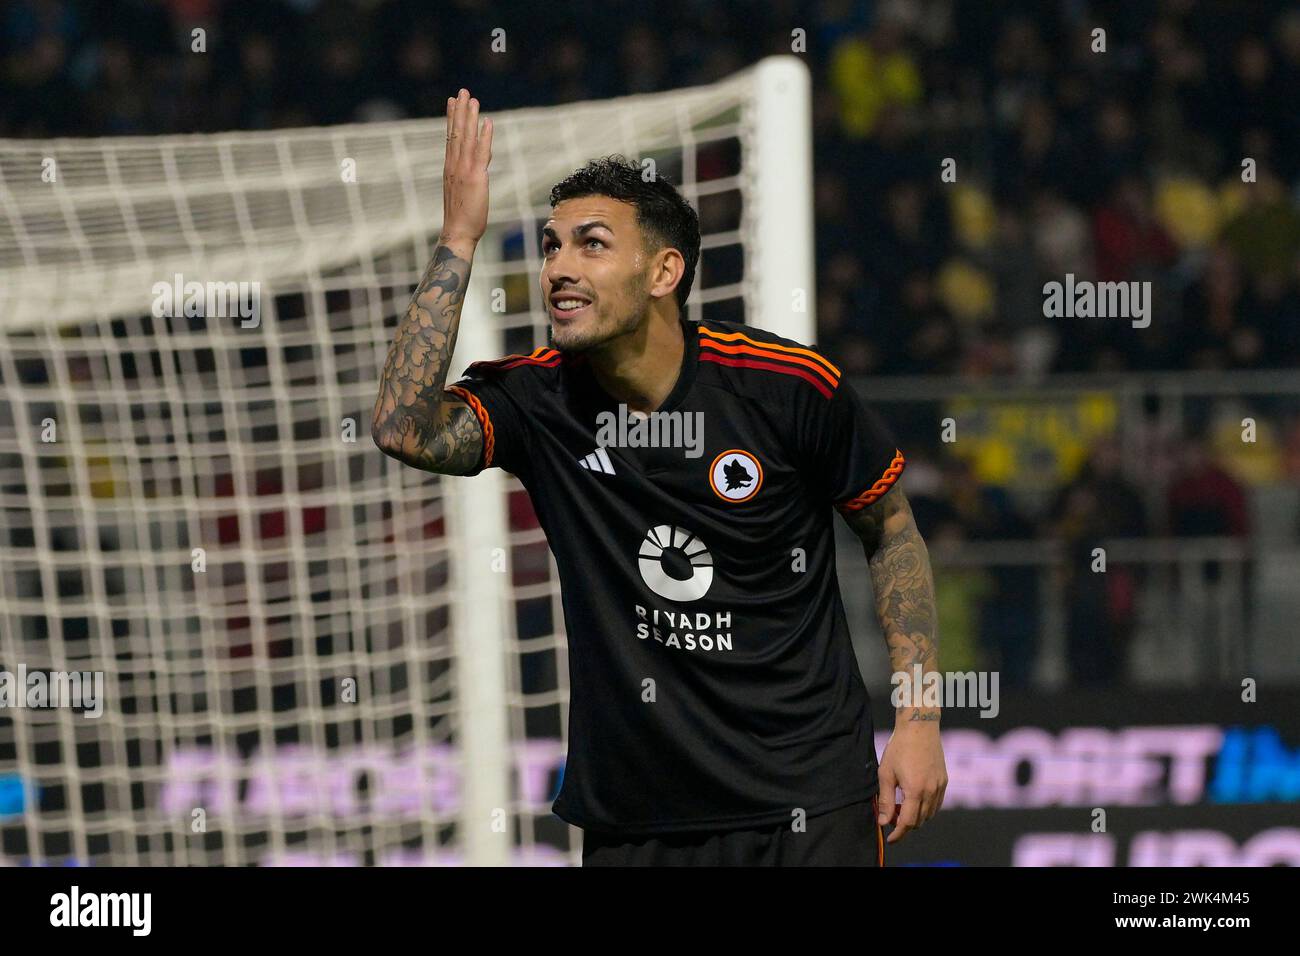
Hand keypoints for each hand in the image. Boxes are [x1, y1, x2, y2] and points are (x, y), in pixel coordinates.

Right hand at [441, 88, 491, 244]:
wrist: (457, 232)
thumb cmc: (461, 217)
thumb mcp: (463, 192)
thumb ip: (467, 176)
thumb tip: (477, 167)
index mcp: (450, 168)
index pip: (450, 137)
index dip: (451, 118)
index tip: (452, 101)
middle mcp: (454, 165)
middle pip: (457, 132)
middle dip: (459, 110)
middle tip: (462, 91)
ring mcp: (464, 170)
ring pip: (466, 138)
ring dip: (470, 117)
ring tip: (472, 99)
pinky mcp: (476, 177)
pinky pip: (481, 152)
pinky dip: (484, 136)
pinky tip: (487, 121)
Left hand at [876, 721, 946, 843]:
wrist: (920, 727)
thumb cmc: (899, 747)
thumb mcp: (886, 773)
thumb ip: (885, 799)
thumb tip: (883, 821)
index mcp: (915, 790)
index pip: (908, 822)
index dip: (898, 833)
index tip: (890, 839)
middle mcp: (931, 791)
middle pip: (919, 821)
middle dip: (905, 825)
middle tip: (891, 816)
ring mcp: (940, 786)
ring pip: (929, 814)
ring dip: (916, 817)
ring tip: (900, 806)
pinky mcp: (944, 781)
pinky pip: (936, 804)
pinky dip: (926, 809)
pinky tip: (914, 800)